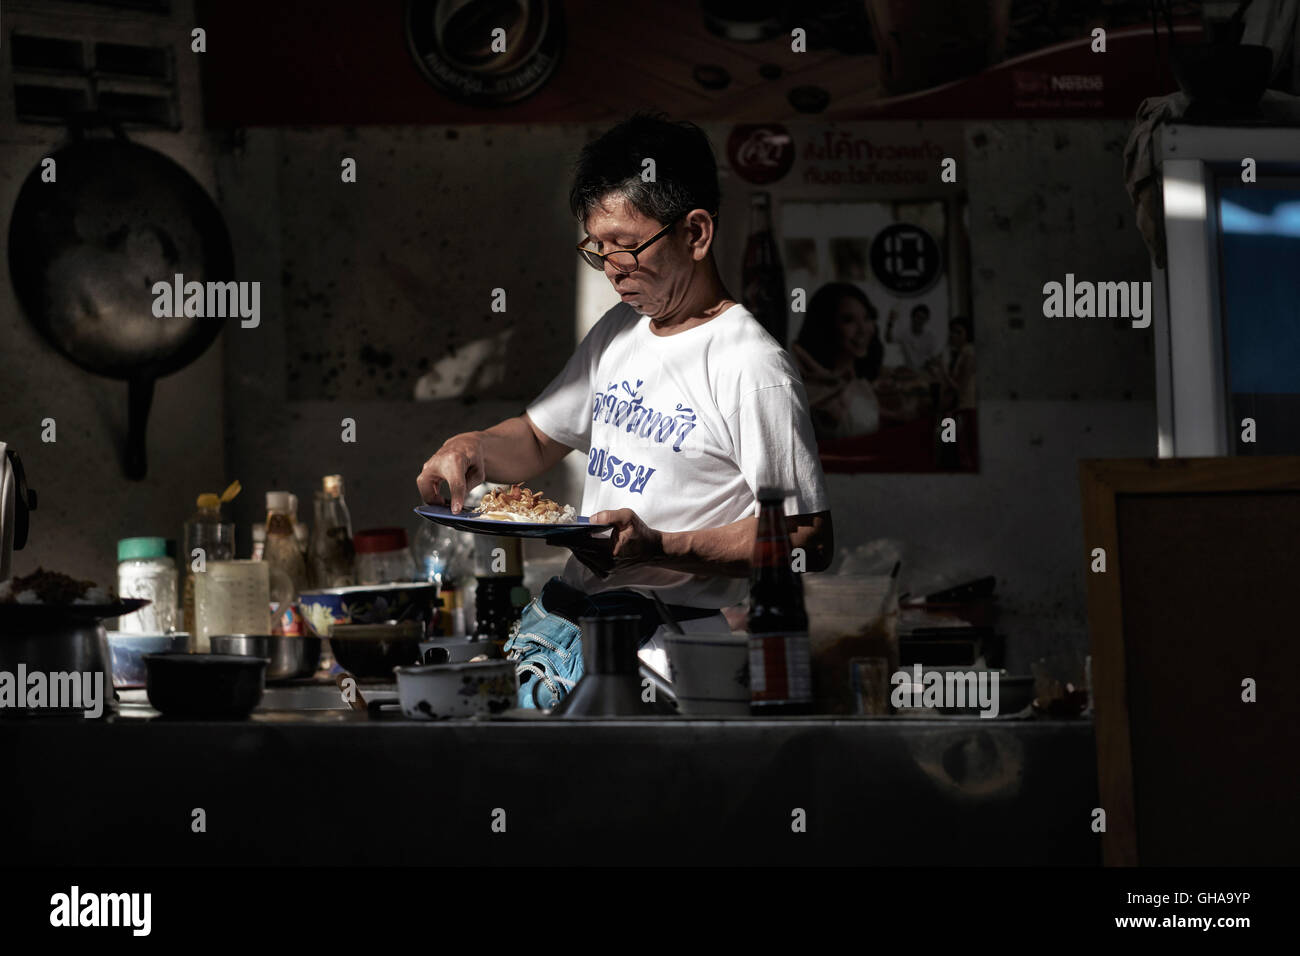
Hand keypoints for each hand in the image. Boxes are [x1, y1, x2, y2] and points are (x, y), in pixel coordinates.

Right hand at [416, 432, 485, 512]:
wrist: (463, 444)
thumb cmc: (472, 458)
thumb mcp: (478, 473)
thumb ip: (468, 488)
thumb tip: (456, 502)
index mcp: (456, 460)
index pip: (455, 483)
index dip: (456, 498)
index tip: (456, 511)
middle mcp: (438, 461)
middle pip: (427, 484)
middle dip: (433, 500)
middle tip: (446, 508)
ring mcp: (429, 464)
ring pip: (423, 486)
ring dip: (432, 498)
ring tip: (445, 504)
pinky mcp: (426, 470)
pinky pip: (424, 486)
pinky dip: (431, 495)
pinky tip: (441, 499)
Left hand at [547, 508, 663, 577]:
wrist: (653, 550)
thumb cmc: (641, 532)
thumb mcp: (628, 517)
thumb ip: (609, 516)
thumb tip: (591, 519)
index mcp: (609, 553)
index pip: (581, 544)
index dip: (566, 539)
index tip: (552, 536)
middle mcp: (605, 565)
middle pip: (579, 552)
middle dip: (567, 543)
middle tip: (553, 536)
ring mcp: (606, 572)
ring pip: (583, 559)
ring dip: (574, 548)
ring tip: (562, 539)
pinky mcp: (606, 574)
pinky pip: (589, 563)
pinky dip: (583, 554)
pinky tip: (578, 545)